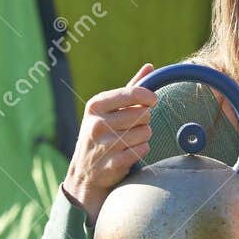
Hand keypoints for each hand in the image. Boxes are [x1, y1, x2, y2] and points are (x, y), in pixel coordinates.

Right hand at [63, 63, 157, 222]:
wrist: (85, 171)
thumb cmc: (102, 134)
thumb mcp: (108, 109)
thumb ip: (130, 88)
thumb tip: (150, 67)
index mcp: (96, 105)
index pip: (132, 93)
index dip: (148, 97)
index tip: (153, 101)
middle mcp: (98, 123)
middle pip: (143, 114)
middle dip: (144, 121)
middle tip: (133, 126)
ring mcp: (104, 144)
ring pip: (146, 133)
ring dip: (143, 136)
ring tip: (130, 140)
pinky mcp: (113, 163)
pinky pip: (143, 150)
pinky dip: (141, 150)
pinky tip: (130, 152)